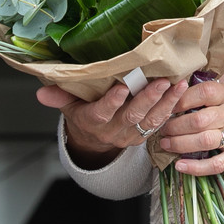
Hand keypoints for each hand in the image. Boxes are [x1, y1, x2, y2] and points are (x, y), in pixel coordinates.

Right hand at [36, 77, 186, 168]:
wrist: (94, 142)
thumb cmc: (83, 113)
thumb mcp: (68, 105)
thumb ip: (59, 97)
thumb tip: (41, 92)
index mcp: (93, 122)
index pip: (102, 113)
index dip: (111, 102)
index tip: (121, 88)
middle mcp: (113, 131)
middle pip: (131, 116)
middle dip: (147, 99)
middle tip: (161, 82)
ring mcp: (130, 134)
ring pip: (150, 121)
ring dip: (166, 103)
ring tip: (179, 85)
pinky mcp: (144, 135)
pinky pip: (160, 123)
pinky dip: (172, 108)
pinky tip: (182, 93)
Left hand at [158, 80, 223, 175]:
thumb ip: (210, 98)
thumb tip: (176, 99)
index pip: (202, 93)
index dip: (180, 100)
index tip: (166, 106)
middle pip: (198, 120)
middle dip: (174, 126)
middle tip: (161, 130)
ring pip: (204, 141)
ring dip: (180, 144)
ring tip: (166, 145)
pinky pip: (215, 164)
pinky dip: (196, 167)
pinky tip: (181, 166)